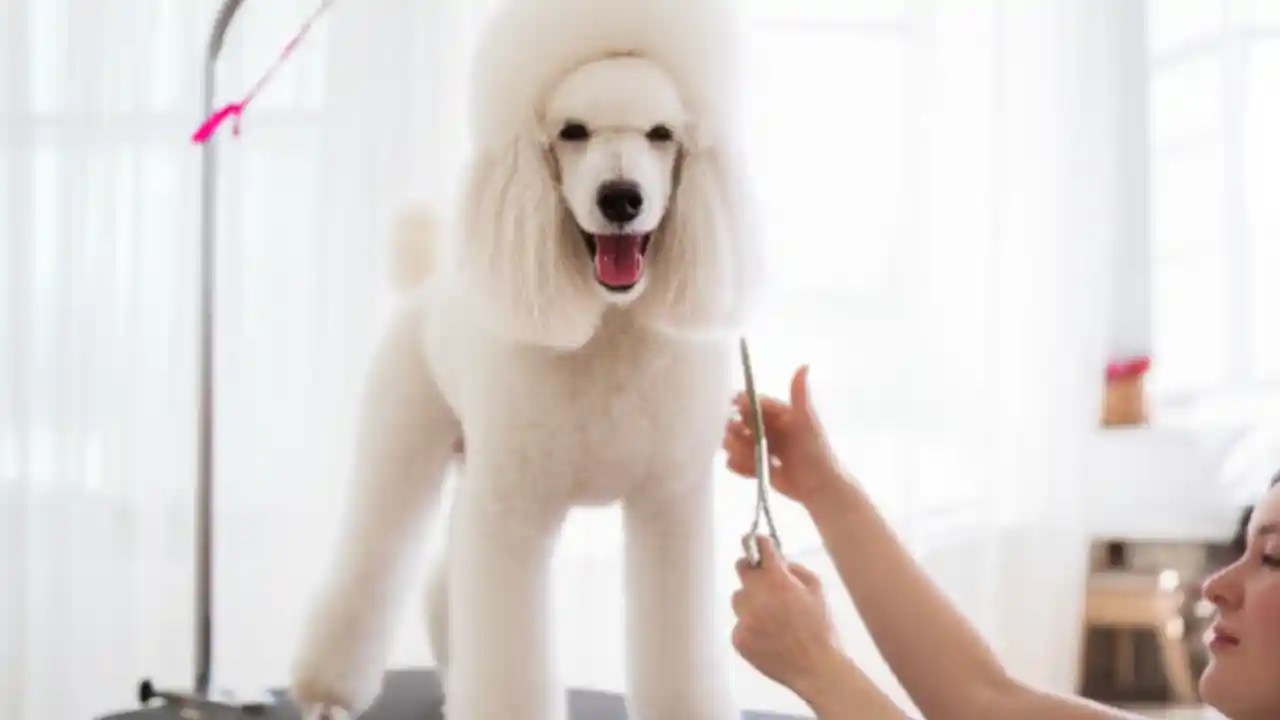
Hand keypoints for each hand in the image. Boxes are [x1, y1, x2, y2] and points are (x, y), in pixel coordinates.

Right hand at [723, 365, 845, 507]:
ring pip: (736, 443)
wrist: (819, 488)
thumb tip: (804, 364)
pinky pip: (738, 463)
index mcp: (780, 415)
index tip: (733, 406)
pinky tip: (751, 470)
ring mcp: (762, 448)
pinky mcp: (758, 466)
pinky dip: (740, 466)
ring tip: (751, 457)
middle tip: (738, 437)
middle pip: (740, 422)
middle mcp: (769, 429)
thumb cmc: (815, 451)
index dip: (742, 404)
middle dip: (735, 429)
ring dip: (737, 449)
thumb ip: (800, 395)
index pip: (754, 403)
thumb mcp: (806, 421)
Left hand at [731, 536, 845, 700]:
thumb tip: (777, 559)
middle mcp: (758, 598)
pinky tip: (768, 635)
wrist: (816, 669)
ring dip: (750, 600)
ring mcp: (745, 619)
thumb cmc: (821, 629)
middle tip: (762, 578)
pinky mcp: (739, 638)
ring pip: (738, 598)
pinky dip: (750, 625)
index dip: (758, 542)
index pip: (760, 549)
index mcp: (779, 582)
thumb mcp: (817, 590)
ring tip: (771, 616)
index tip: (755, 540)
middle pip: (741, 569)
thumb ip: (795, 569)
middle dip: (751, 569)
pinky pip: (739, 622)